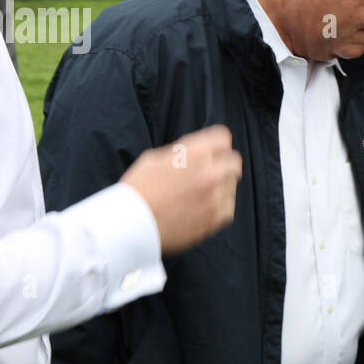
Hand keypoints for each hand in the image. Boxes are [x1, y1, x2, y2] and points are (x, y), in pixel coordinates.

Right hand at [121, 125, 242, 254]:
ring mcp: (214, 198)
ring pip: (231, 185)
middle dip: (223, 164)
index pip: (223, 138)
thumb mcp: (154, 158)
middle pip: (234, 161)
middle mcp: (210, 173)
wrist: (129, 225)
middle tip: (212, 171)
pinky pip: (228, 208)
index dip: (216, 144)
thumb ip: (181, 152)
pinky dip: (219, 207)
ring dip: (220, 186)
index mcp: (194, 153)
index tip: (213, 150)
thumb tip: (194, 152)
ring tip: (199, 194)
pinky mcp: (214, 220)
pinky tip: (202, 208)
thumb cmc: (137, 191)